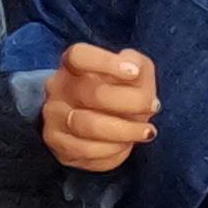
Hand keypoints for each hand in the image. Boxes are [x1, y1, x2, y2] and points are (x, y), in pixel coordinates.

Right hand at [40, 40, 157, 172]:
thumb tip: (133, 68)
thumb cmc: (117, 92)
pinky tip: (125, 144)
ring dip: (126, 131)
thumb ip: (137, 64)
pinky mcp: (58, 145)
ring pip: (90, 127)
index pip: (79, 56)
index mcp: (73, 65)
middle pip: (93, 94)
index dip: (107, 62)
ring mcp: (54, 118)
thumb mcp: (133, 71)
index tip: (134, 72)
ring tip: (146, 131)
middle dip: (131, 103)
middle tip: (154, 107)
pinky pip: (87, 151)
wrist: (96, 121)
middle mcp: (58, 88)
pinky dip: (113, 150)